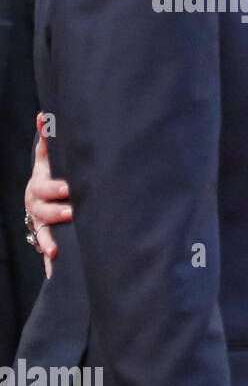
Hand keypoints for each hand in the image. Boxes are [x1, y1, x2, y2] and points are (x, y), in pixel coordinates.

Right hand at [25, 120, 71, 276]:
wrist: (46, 199)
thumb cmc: (54, 176)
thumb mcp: (50, 160)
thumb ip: (49, 140)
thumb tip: (44, 115)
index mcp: (40, 184)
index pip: (44, 182)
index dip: (54, 185)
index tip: (68, 188)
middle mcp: (37, 205)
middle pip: (42, 209)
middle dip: (55, 211)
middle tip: (71, 212)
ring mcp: (40, 222)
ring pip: (41, 233)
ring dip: (48, 241)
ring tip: (56, 248)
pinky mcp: (46, 238)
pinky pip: (45, 251)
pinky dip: (50, 262)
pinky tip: (54, 271)